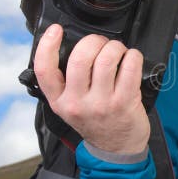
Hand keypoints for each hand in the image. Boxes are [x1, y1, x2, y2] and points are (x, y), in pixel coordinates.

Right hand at [33, 24, 149, 153]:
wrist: (117, 149)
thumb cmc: (96, 122)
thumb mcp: (71, 107)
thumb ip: (67, 82)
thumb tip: (72, 48)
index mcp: (59, 101)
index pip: (44, 70)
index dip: (47, 45)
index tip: (55, 30)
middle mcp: (77, 102)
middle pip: (80, 58)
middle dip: (94, 41)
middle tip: (101, 43)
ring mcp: (101, 103)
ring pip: (106, 59)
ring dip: (115, 47)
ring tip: (118, 51)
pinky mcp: (124, 102)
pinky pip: (130, 67)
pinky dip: (133, 56)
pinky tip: (131, 59)